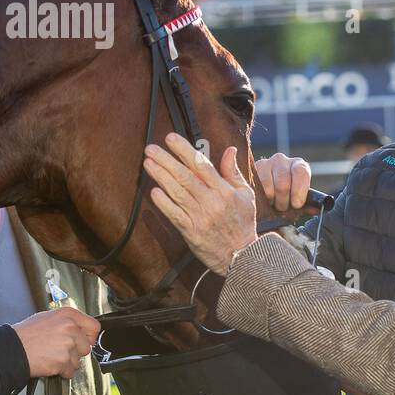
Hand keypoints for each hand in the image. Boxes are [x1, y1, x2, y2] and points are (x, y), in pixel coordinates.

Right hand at [12, 308, 99, 378]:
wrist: (12, 349)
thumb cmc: (26, 335)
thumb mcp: (47, 318)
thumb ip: (67, 322)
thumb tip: (80, 329)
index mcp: (68, 315)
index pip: (94, 327)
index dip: (89, 337)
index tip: (83, 341)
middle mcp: (70, 327)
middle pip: (86, 347)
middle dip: (75, 352)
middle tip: (59, 350)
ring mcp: (67, 344)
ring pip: (78, 360)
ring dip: (67, 362)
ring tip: (51, 356)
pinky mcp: (62, 360)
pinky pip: (70, 371)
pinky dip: (61, 371)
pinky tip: (49, 363)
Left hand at [144, 133, 257, 275]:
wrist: (241, 255)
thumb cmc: (243, 222)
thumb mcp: (245, 194)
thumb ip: (234, 172)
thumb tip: (229, 150)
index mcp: (224, 191)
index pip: (202, 165)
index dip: (185, 150)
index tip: (171, 139)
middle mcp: (212, 202)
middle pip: (185, 177)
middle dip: (166, 160)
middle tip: (151, 148)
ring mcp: (200, 217)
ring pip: (177, 193)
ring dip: (161, 177)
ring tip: (148, 163)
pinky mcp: (191, 231)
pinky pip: (174, 214)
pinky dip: (164, 203)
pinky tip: (154, 191)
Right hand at [254, 153, 313, 214]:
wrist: (268, 193)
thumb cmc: (287, 197)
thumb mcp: (299, 200)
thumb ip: (308, 205)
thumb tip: (316, 209)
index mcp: (299, 165)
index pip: (301, 172)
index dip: (299, 190)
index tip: (296, 204)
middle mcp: (282, 160)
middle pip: (283, 183)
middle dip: (283, 201)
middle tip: (283, 207)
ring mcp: (266, 162)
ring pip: (269, 187)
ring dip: (272, 201)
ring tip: (274, 203)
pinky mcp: (252, 170)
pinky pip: (257, 188)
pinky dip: (262, 198)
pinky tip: (265, 199)